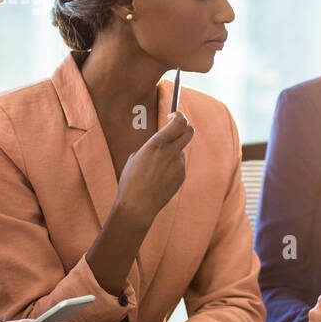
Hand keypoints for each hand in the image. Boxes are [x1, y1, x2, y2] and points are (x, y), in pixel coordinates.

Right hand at [113, 111, 193, 228]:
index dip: (178, 116)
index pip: (179, 122)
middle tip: (175, 130)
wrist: (138, 205)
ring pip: (181, 151)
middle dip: (184, 127)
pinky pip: (179, 165)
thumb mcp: (136, 156)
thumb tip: (162, 143)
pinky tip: (159, 178)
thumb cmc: (131, 181)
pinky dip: (172, 166)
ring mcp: (179, 165)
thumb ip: (153, 146)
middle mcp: (171, 153)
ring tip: (155, 167)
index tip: (172, 116)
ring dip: (173, 152)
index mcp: (156, 144)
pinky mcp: (182, 176)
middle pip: (189, 131)